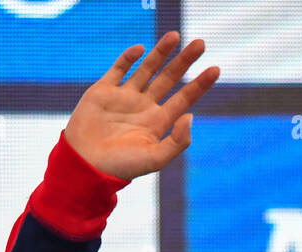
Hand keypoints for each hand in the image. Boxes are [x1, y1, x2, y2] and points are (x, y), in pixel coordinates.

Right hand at [63, 31, 219, 180]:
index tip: (216, 69)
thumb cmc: (121, 167)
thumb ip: (176, 142)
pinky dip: (128, 58)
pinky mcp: (104, 91)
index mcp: (157, 123)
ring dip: (161, 53)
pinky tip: (141, 49)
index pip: (184, 99)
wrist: (86, 164)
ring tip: (175, 35)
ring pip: (147, 69)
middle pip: (169, 79)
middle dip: (184, 61)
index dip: (200, 85)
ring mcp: (124, 97)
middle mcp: (143, 107)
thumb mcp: (155, 160)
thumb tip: (190, 116)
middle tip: (201, 43)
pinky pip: (118, 69)